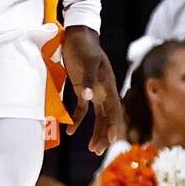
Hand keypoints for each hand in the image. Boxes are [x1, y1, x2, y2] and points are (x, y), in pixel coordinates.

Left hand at [62, 25, 121, 155]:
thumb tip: (88, 98)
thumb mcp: (87, 61)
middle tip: (97, 151)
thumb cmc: (84, 47)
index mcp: (108, 85)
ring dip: (95, 132)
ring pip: (98, 117)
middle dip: (104, 134)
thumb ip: (87, 80)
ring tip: (91, 149)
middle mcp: (104, 90)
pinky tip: (70, 131)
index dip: (113, 125)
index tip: (111, 140)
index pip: (114, 110)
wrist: (78, 34)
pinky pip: (82, 109)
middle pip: (107, 117)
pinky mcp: (82, 88)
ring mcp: (94, 90)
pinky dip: (78, 120)